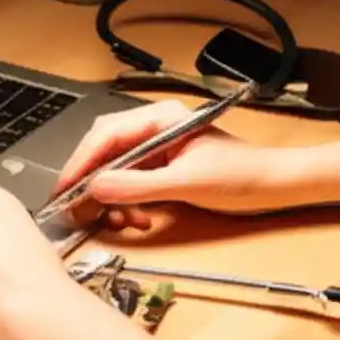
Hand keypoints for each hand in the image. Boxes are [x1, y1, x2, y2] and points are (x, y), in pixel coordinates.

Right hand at [54, 99, 291, 228]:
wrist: (274, 186)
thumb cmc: (240, 176)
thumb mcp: (186, 183)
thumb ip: (139, 185)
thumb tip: (96, 187)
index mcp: (159, 118)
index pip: (105, 135)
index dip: (80, 163)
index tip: (65, 190)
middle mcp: (154, 129)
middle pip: (104, 152)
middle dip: (93, 183)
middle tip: (82, 210)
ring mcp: (157, 149)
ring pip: (114, 171)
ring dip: (113, 199)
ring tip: (126, 221)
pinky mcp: (162, 169)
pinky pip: (130, 185)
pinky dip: (128, 204)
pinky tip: (140, 219)